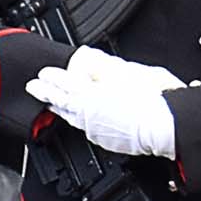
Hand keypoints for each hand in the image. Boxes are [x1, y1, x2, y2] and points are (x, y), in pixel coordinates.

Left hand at [30, 50, 184, 159]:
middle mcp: (87, 112)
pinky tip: (80, 119)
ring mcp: (95, 129)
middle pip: (60, 100)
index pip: (62, 82)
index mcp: (90, 92)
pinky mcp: (105, 141)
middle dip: (46, 93)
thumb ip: (105, 65)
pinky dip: (80, 121)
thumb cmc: (155, 99)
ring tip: (51, 103)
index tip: (43, 73)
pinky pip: (86, 129)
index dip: (51, 76)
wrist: (166, 126)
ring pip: (70, 116)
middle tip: (33, 87)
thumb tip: (89, 59)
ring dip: (59, 107)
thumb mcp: (130, 71)